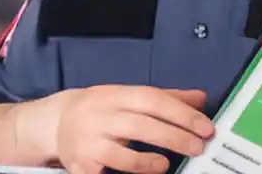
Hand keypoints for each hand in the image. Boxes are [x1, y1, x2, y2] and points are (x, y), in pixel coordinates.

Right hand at [53, 86, 214, 173]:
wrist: (55, 123)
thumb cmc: (99, 110)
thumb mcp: (126, 97)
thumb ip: (163, 98)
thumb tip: (200, 98)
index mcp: (114, 96)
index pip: (151, 99)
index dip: (181, 113)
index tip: (206, 127)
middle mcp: (99, 116)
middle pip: (140, 125)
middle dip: (173, 137)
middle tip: (199, 147)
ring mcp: (88, 142)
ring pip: (120, 154)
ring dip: (146, 161)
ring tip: (166, 164)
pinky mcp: (80, 165)